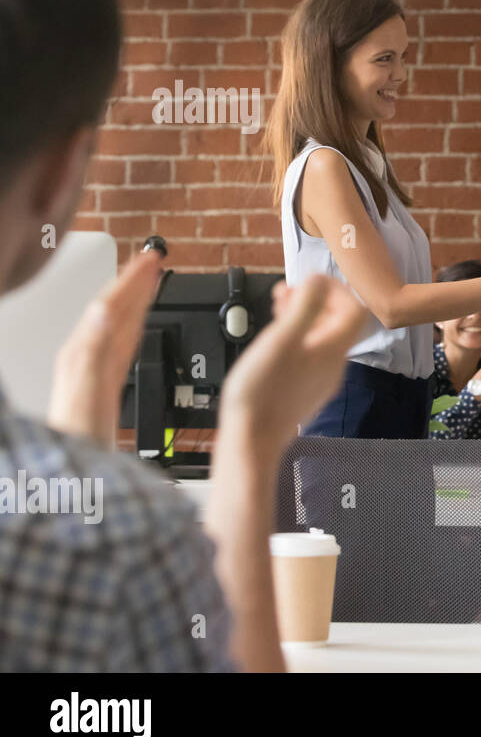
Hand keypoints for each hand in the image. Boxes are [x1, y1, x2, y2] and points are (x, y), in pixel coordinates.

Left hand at [48, 248, 163, 447]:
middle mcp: (86, 358)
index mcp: (83, 354)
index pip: (111, 306)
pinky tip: (140, 328)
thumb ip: (95, 349)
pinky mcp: (103, 387)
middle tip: (153, 259)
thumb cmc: (77, 438)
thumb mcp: (89, 391)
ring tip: (151, 283)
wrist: (70, 478)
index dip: (132, 280)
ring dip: (136, 302)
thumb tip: (103, 308)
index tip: (151, 258)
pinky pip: (122, 347)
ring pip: (119, 326)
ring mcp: (94, 372)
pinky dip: (135, 329)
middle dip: (135, 283)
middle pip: (114, 311)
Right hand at [217, 275, 368, 465]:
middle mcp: (333, 365)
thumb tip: (319, 280)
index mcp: (333, 349)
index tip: (309, 283)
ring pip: (320, 338)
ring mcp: (319, 380)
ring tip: (277, 309)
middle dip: (315, 300)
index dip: (335, 290)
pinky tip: (274, 339)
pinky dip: (296, 337)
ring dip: (302, 317)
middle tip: (286, 293)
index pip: (354, 309)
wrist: (251, 440)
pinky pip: (308, 354)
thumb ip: (305, 307)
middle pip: (338, 322)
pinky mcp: (303, 390)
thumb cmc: (262, 391)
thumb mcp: (282, 339)